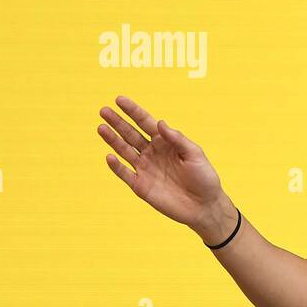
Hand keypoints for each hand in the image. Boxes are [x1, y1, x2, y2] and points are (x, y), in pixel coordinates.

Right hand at [97, 95, 223, 231]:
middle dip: (117, 122)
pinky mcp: (141, 186)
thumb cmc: (204, 178)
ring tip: (101, 127)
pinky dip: (116, 166)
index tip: (119, 99)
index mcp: (166, 142)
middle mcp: (152, 153)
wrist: (204, 206)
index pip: (146, 123)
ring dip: (112, 140)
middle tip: (103, 111)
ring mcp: (145, 169)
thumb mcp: (195, 155)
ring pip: (124, 151)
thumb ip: (177, 139)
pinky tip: (109, 156)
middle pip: (131, 134)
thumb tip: (160, 123)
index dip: (133, 111)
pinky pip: (125, 174)